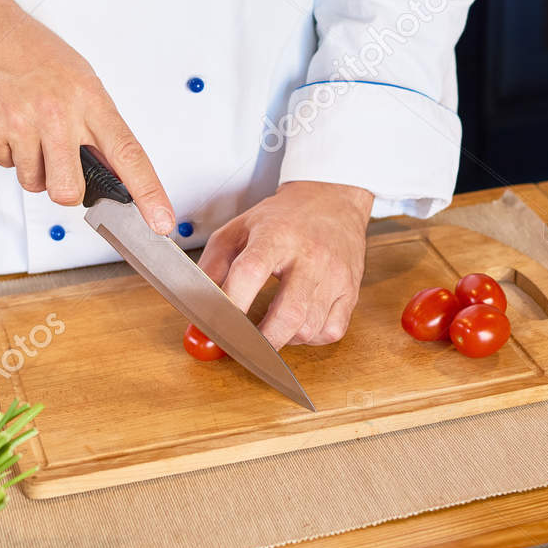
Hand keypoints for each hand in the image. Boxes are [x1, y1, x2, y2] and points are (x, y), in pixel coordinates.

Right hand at [0, 0, 173, 232]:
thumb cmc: (36, 54)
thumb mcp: (81, 80)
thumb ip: (97, 125)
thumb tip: (113, 172)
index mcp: (90, 100)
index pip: (128, 154)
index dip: (148, 193)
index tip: (162, 222)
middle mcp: (58, 114)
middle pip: (69, 190)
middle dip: (66, 191)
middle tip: (59, 165)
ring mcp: (21, 124)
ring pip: (34, 183)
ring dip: (33, 167)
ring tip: (28, 128)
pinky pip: (5, 166)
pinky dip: (7, 152)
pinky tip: (7, 121)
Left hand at [199, 181, 372, 347]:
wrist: (331, 201)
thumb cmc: (281, 219)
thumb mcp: (238, 230)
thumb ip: (212, 267)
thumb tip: (197, 311)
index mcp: (276, 235)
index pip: (250, 273)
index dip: (231, 305)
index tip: (214, 328)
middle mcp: (310, 256)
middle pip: (288, 314)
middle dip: (261, 341)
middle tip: (243, 346)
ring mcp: (335, 275)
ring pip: (310, 328)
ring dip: (284, 338)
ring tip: (271, 327)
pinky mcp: (350, 291)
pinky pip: (331, 331)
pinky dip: (311, 338)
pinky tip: (299, 323)